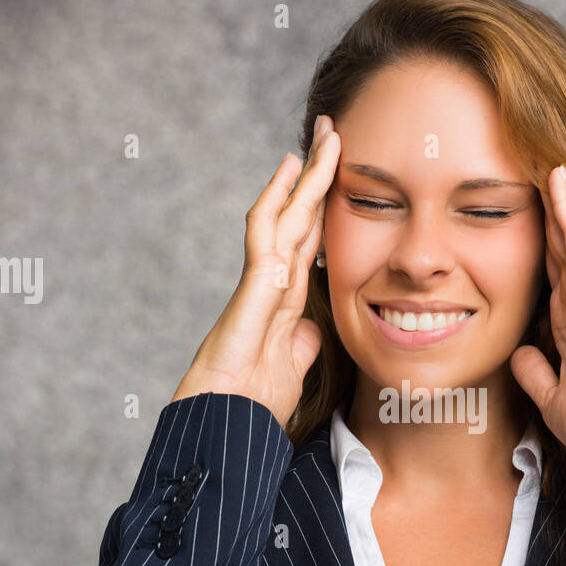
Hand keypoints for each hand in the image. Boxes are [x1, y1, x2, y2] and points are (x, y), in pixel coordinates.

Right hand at [169, 114, 339, 428]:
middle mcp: (268, 286)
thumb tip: (313, 325)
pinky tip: (288, 171)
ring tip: (324, 137)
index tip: (341, 177)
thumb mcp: (291, 372)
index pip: (308, 243)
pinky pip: (263, 237)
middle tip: (334, 132)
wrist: (223, 432)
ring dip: (304, 176)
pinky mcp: (250, 293)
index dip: (325, 208)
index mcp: (281, 303)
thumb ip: (302, 344)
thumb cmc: (250, 410)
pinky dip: (276, 201)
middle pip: (299, 219)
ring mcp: (257, 287)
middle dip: (317, 177)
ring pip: (283, 217)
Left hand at [510, 164, 565, 462]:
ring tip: (543, 164)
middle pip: (558, 250)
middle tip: (528, 173)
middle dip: (545, 215)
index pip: (550, 275)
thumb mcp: (552, 397)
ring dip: (557, 203)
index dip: (535, 246)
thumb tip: (519, 352)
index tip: (516, 218)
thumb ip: (535, 373)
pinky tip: (558, 186)